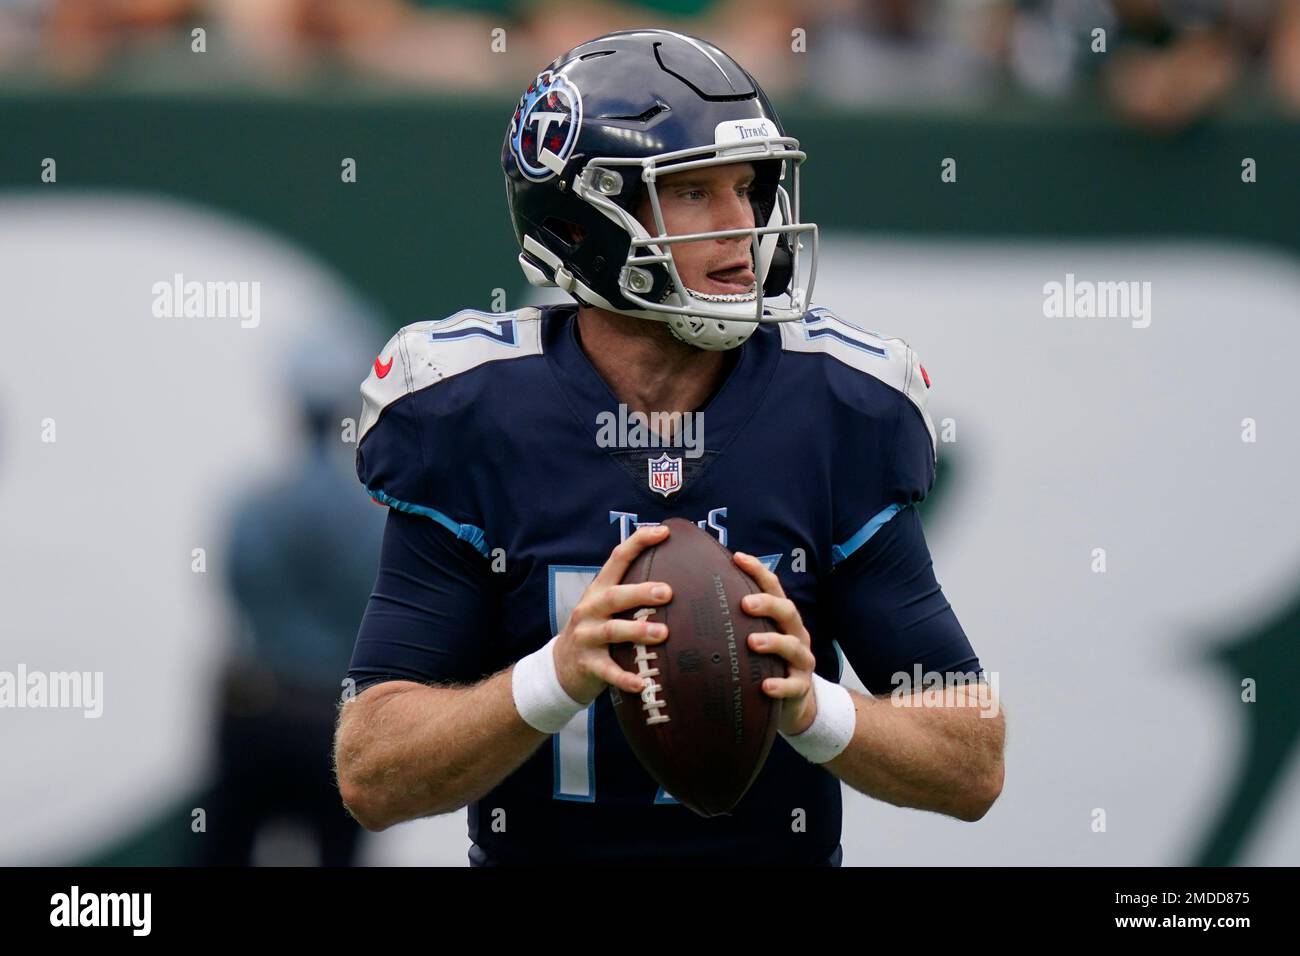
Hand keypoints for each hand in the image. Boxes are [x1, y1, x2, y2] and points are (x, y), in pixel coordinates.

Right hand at [553, 525, 672, 704]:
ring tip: (663, 633)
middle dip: (640, 592)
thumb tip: (678, 578)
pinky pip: (608, 671)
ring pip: (611, 631)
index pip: (617, 559)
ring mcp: (586, 636)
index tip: (664, 532)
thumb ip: (631, 593)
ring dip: (637, 631)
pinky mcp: (587, 664)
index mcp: (598, 590)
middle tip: (668, 592)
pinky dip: (625, 678)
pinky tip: (642, 683)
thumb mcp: (605, 607)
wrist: (559, 667)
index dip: (639, 542)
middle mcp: (590, 609)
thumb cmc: (596, 631)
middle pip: (614, 596)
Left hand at [733, 551, 817, 735]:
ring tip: (752, 642)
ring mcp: (800, 660)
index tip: (737, 558)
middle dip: (767, 604)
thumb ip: (733, 619)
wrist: (791, 701)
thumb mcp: (752, 636)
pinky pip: (794, 685)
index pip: (773, 587)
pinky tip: (766, 686)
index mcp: (781, 618)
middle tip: (744, 604)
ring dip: (773, 642)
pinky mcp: (800, 687)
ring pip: (793, 646)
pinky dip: (781, 685)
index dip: (758, 571)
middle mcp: (795, 634)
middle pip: (787, 611)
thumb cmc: (762, 661)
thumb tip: (691, 597)